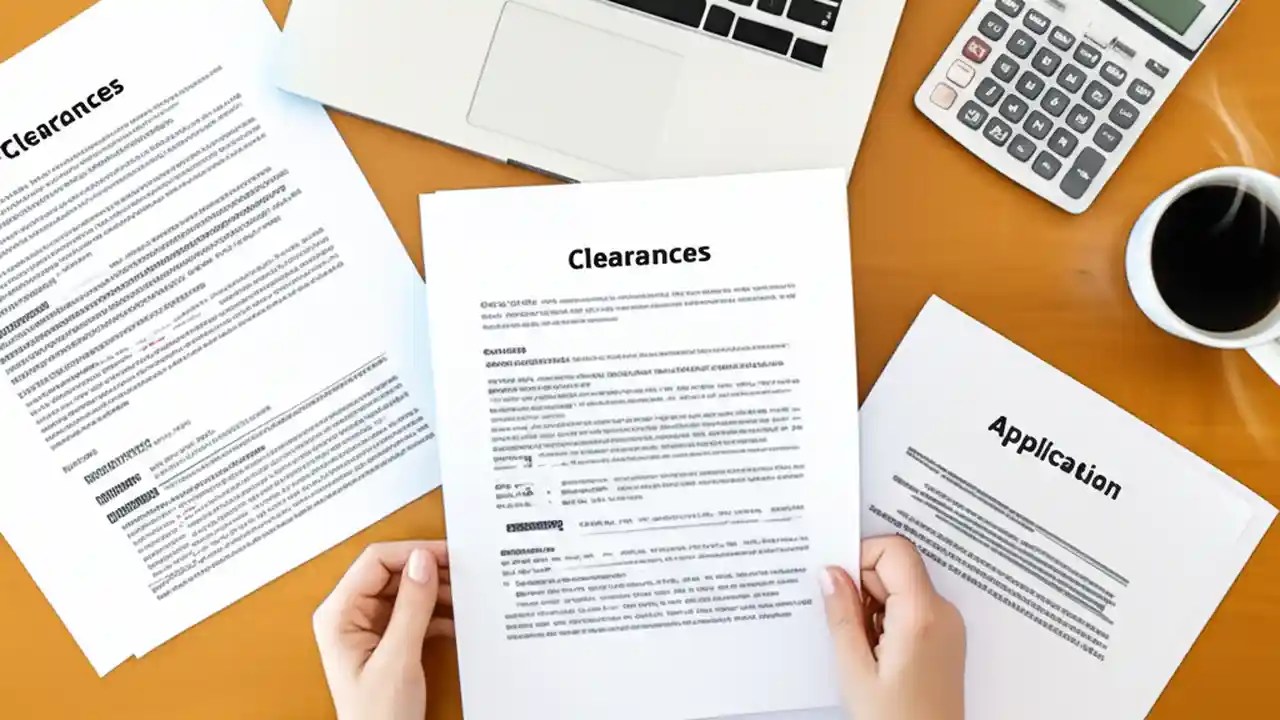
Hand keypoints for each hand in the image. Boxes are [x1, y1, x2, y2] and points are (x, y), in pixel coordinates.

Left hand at [314, 541, 453, 719]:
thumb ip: (411, 607)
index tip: (445, 555)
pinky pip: (413, 611)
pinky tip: (457, 620)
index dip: (412, 553)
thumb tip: (422, 560)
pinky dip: (437, 612)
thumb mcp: (397, 659)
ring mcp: (368, 626)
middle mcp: (349, 614)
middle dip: (428, 572)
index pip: (374, 562)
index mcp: (339, 614)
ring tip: (464, 597)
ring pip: (406, 590)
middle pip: (391, 572)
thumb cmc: (376, 717)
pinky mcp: (386, 638)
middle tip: (462, 573)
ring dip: (436, 592)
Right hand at [821, 535, 965, 719]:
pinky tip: (877, 651)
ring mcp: (948, 624)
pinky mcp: (945, 636)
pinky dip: (887, 618)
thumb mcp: (855, 669)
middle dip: (863, 588)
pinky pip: (911, 606)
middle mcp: (943, 612)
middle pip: (896, 566)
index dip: (860, 558)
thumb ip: (842, 614)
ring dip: (874, 606)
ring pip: (901, 586)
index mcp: (921, 615)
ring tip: (865, 648)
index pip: (893, 550)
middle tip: (849, 627)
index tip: (839, 585)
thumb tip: (831, 573)